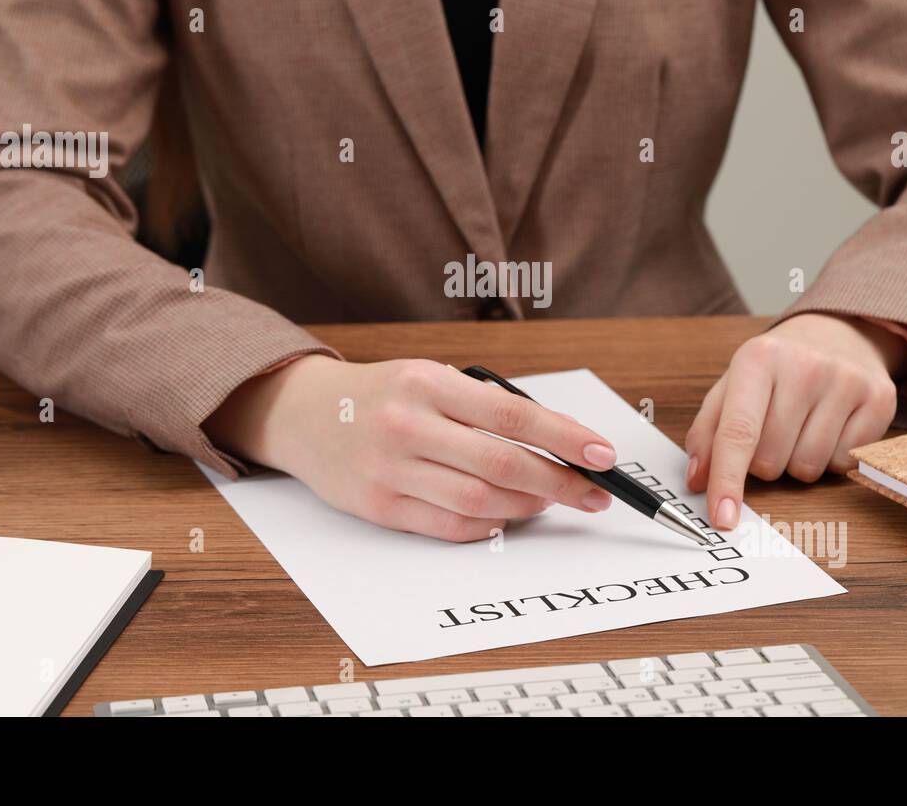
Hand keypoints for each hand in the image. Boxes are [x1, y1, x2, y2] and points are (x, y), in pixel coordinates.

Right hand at [204, 356, 618, 541]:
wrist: (304, 415)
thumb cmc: (383, 395)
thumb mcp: (430, 379)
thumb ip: (484, 407)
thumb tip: (558, 443)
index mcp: (427, 382)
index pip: (512, 413)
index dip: (565, 437)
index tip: (602, 454)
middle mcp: (406, 425)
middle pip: (502, 464)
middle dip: (560, 482)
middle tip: (593, 493)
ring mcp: (389, 470)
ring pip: (480, 502)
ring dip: (527, 507)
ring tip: (549, 501)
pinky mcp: (378, 508)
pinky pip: (449, 526)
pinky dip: (488, 526)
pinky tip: (506, 516)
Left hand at [684, 314, 906, 530]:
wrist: (837, 334)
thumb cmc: (777, 369)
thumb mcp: (733, 386)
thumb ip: (708, 432)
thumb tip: (697, 480)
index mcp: (758, 359)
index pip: (738, 433)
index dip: (727, 481)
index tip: (722, 518)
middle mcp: (804, 366)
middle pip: (771, 461)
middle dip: (763, 463)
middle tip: (772, 432)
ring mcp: (846, 381)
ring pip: (808, 469)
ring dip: (796, 463)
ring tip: (801, 428)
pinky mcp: (879, 399)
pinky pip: (844, 466)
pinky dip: (831, 459)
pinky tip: (830, 428)